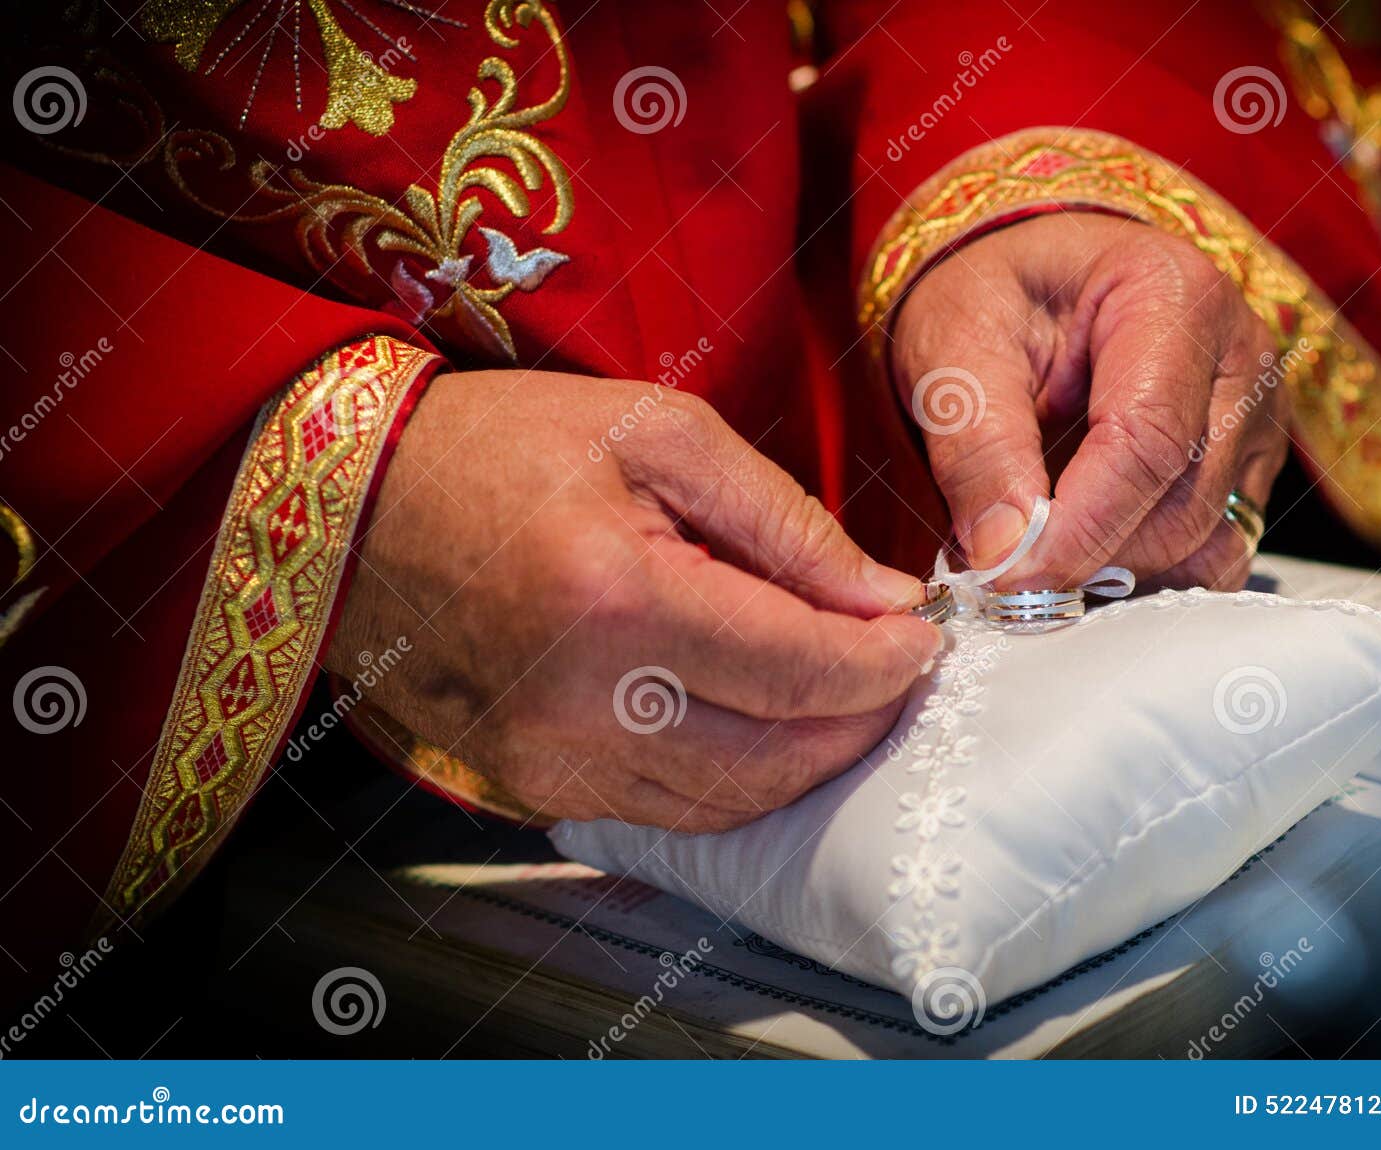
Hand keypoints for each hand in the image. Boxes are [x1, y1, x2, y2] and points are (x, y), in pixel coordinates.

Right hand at [328, 369, 939, 831]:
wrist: (358, 503)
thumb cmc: (504, 445)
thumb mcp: (659, 433)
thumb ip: (784, 522)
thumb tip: (881, 598)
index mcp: (615, 600)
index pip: (799, 670)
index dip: (885, 664)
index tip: (924, 637)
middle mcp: (578, 706)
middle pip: (776, 757)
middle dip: (860, 721)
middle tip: (897, 670)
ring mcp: (547, 761)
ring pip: (729, 802)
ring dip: (807, 759)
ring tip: (841, 697)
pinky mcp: (530, 785)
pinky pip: (667, 809)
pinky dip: (737, 778)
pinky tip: (760, 725)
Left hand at [892, 211, 1290, 590]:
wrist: (1024, 284)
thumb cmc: (992, 295)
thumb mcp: (956, 345)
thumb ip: (978, 447)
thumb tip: (1004, 555)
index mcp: (1176, 296)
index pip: (1149, 443)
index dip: (1081, 527)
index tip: (1011, 576)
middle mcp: (1239, 358)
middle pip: (1184, 506)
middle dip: (1088, 557)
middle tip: (1001, 570)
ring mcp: (1254, 419)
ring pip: (1205, 547)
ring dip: (1113, 574)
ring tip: (1033, 550)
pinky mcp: (1245, 471)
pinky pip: (1210, 557)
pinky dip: (1140, 576)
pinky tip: (1076, 552)